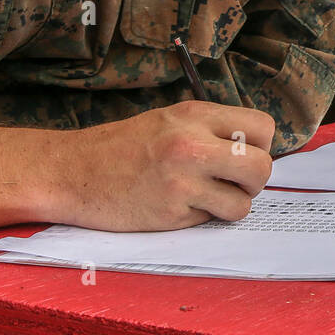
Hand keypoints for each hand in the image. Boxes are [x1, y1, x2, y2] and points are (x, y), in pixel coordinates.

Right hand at [55, 101, 274, 231]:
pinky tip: (178, 206)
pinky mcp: (171, 213)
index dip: (260, 146)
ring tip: (205, 197)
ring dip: (231, 205)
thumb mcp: (169, 120)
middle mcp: (192, 144)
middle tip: (233, 183)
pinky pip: (212, 220)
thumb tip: (254, 149)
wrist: (71, 171)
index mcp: (195, 115)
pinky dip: (202, 217)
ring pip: (243, 203)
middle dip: (254, 181)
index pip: (263, 127)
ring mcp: (182, 181)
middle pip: (262, 167)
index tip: (242, 155)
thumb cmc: (121, 147)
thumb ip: (211, 130)